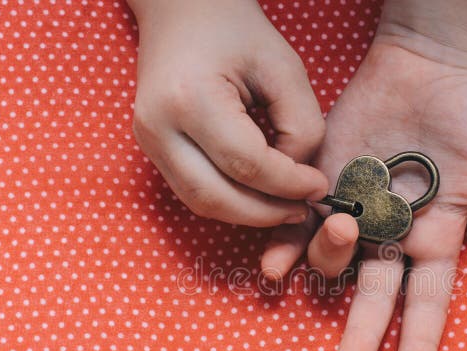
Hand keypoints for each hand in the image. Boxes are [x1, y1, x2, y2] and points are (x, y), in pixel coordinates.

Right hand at [128, 0, 327, 226]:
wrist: (183, 10)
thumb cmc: (235, 30)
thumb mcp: (284, 68)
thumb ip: (302, 126)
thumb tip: (298, 180)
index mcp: (190, 97)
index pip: (246, 164)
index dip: (288, 184)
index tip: (318, 186)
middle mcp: (158, 125)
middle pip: (216, 196)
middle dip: (266, 213)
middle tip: (302, 210)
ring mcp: (147, 140)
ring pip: (200, 203)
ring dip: (247, 215)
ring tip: (284, 207)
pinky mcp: (151, 148)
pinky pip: (192, 192)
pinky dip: (229, 202)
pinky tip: (259, 196)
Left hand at [263, 27, 466, 350]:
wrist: (430, 66)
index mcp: (437, 239)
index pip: (428, 300)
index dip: (419, 339)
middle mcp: (395, 234)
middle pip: (376, 294)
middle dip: (362, 334)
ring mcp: (358, 211)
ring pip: (338, 258)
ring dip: (330, 259)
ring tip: (343, 234)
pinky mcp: (327, 183)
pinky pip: (301, 225)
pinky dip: (287, 246)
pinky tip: (272, 267)